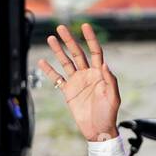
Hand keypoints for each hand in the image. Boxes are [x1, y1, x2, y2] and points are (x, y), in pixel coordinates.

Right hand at [38, 23, 120, 141]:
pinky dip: (49, 70)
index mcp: (99, 74)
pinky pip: (57, 78)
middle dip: (69, 40)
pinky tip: (42, 61)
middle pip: (77, 53)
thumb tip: (104, 63)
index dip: (90, 39)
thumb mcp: (113, 97)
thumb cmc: (109, 114)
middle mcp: (87, 75)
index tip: (85, 26)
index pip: (95, 52)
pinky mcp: (68, 91)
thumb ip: (109, 80)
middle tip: (61, 27)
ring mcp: (77, 82)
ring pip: (66, 62)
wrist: (98, 130)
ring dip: (58, 51)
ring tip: (51, 38)